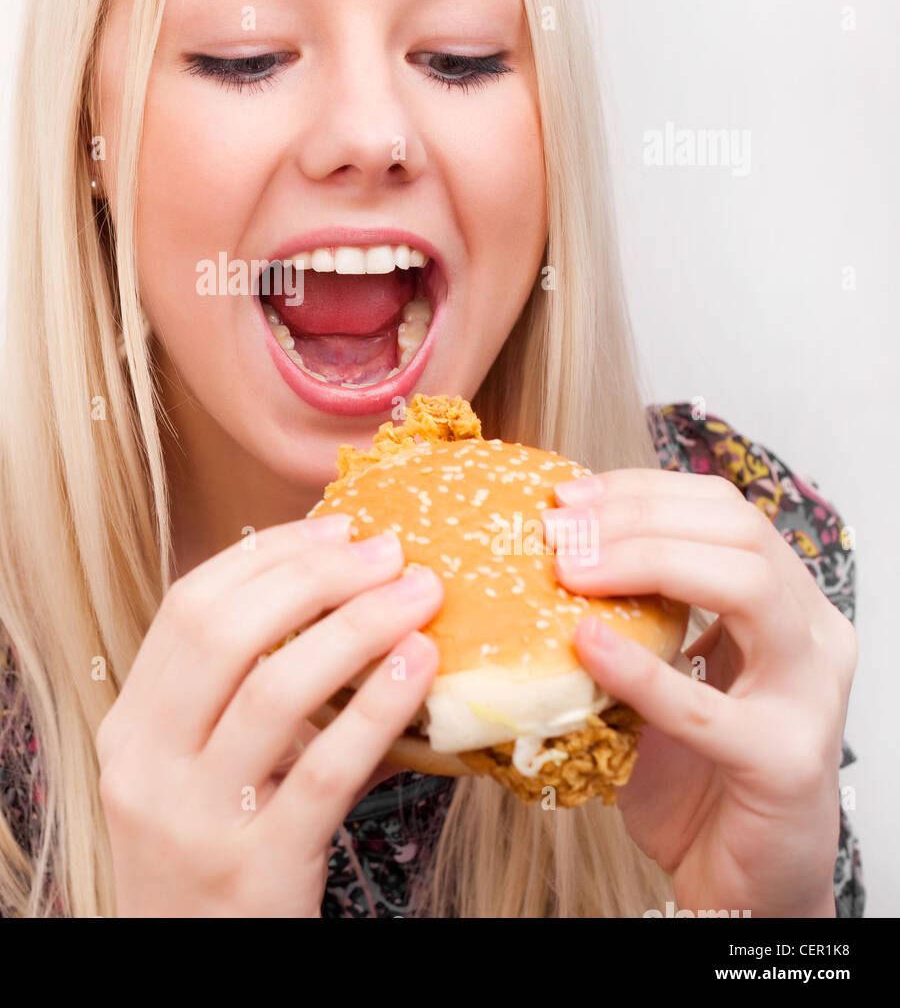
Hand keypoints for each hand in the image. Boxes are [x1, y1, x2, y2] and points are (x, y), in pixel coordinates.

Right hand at [95, 514, 442, 915]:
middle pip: (225, 633)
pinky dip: (376, 708)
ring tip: (420, 595)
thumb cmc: (209, 856)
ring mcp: (196, 818)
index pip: (189, 607)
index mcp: (129, 727)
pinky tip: (419, 667)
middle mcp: (146, 765)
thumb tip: (333, 594)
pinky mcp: (255, 867)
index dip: (266, 555)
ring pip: (275, 692)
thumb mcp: (190, 770)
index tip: (336, 527)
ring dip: (357, 627)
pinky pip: (324, 771)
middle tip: (389, 550)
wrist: (188, 970)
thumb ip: (232, 696)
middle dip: (315, 576)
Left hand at [542, 468, 855, 918]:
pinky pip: (707, 706)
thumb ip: (638, 606)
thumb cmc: (697, 769)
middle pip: (738, 531)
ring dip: (648, 563)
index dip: (642, 490)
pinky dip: (641, 669)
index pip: (722, 508)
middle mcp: (813, 634)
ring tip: (569, 572)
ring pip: (747, 587)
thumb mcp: (667, 664)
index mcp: (786, 600)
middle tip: (559, 532)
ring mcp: (809, 696)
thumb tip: (554, 542)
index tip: (568, 496)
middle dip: (639, 518)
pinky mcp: (784, 761)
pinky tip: (586, 644)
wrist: (739, 876)